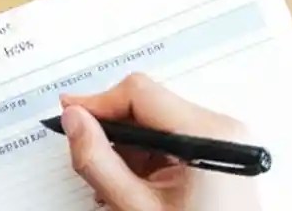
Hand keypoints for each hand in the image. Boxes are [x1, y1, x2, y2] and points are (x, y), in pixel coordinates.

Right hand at [60, 74, 262, 210]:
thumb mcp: (138, 207)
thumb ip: (99, 161)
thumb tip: (75, 121)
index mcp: (206, 134)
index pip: (138, 92)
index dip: (98, 103)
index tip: (70, 115)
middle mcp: (220, 129)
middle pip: (146, 105)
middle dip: (112, 132)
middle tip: (88, 156)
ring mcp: (221, 140)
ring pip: (154, 123)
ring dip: (127, 149)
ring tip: (117, 186)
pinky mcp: (216, 153)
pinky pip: (169, 140)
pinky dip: (145, 159)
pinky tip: (136, 187)